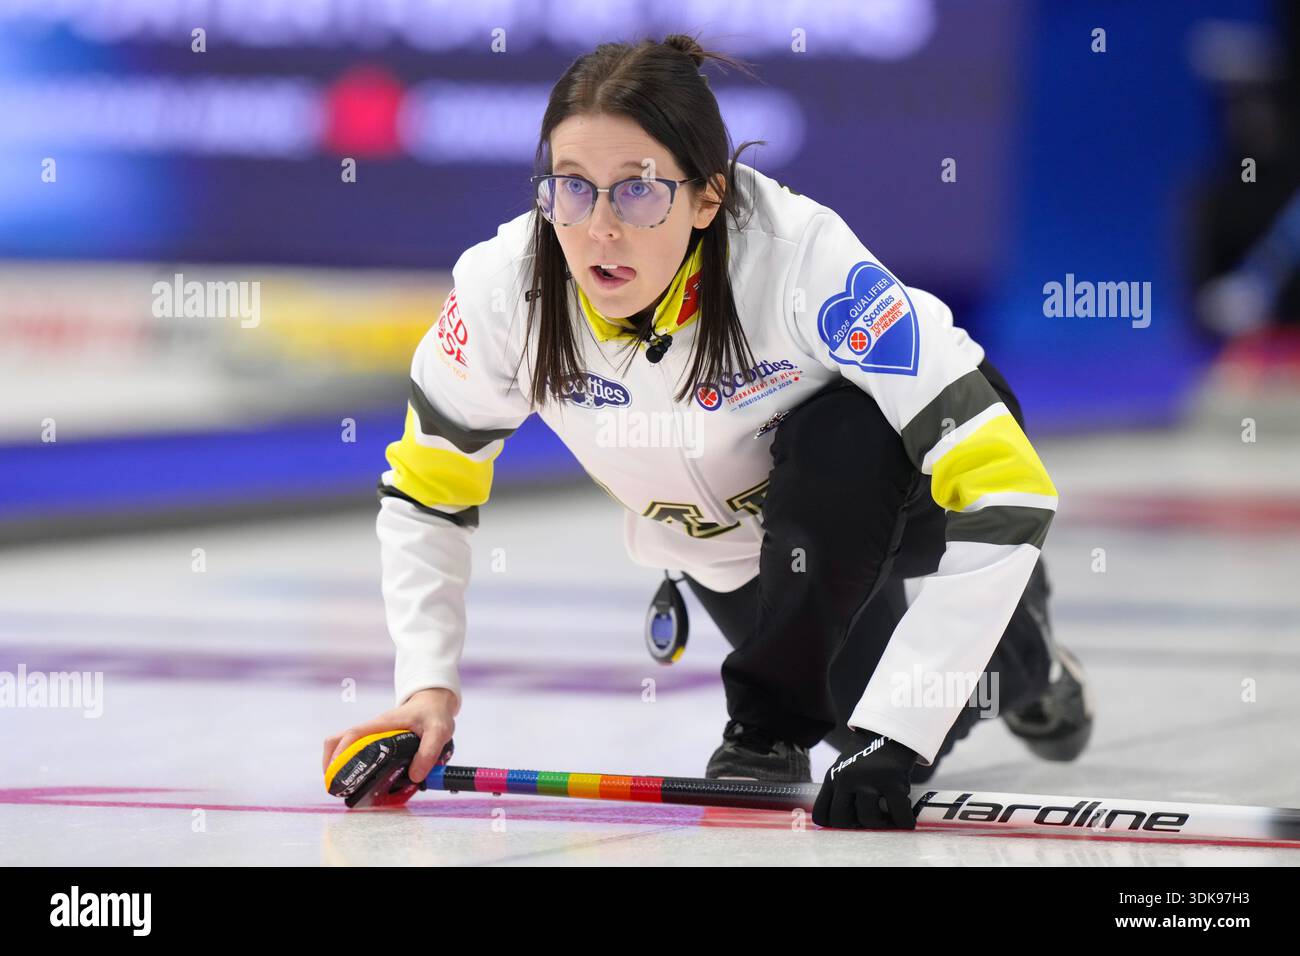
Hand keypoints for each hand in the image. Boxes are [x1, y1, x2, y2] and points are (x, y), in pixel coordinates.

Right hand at [322, 687, 458, 784]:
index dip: (341, 753)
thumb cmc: (434, 713)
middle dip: (332, 764)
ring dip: (339, 765)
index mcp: (383, 724)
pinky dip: (352, 765)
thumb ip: (429, 752)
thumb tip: (414, 776)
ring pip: (344, 747)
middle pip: (338, 741)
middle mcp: (372, 729)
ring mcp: (372, 735)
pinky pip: (356, 752)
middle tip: (337, 787)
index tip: (336, 773)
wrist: (433, 702)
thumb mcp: (439, 731)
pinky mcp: (376, 742)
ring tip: (345, 787)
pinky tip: (360, 781)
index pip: (354, 734)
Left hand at [812, 730, 917, 828]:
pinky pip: (899, 816)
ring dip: (881, 824)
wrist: (891, 731)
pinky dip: (904, 823)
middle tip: (868, 823)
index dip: (833, 825)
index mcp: (833, 777)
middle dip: (856, 826)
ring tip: (888, 818)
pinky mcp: (893, 783)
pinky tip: (906, 821)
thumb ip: (841, 789)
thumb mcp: (845, 768)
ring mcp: (869, 781)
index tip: (847, 825)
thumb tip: (844, 821)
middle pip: (842, 819)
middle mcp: (846, 779)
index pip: (821, 813)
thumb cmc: (869, 755)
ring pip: (869, 819)